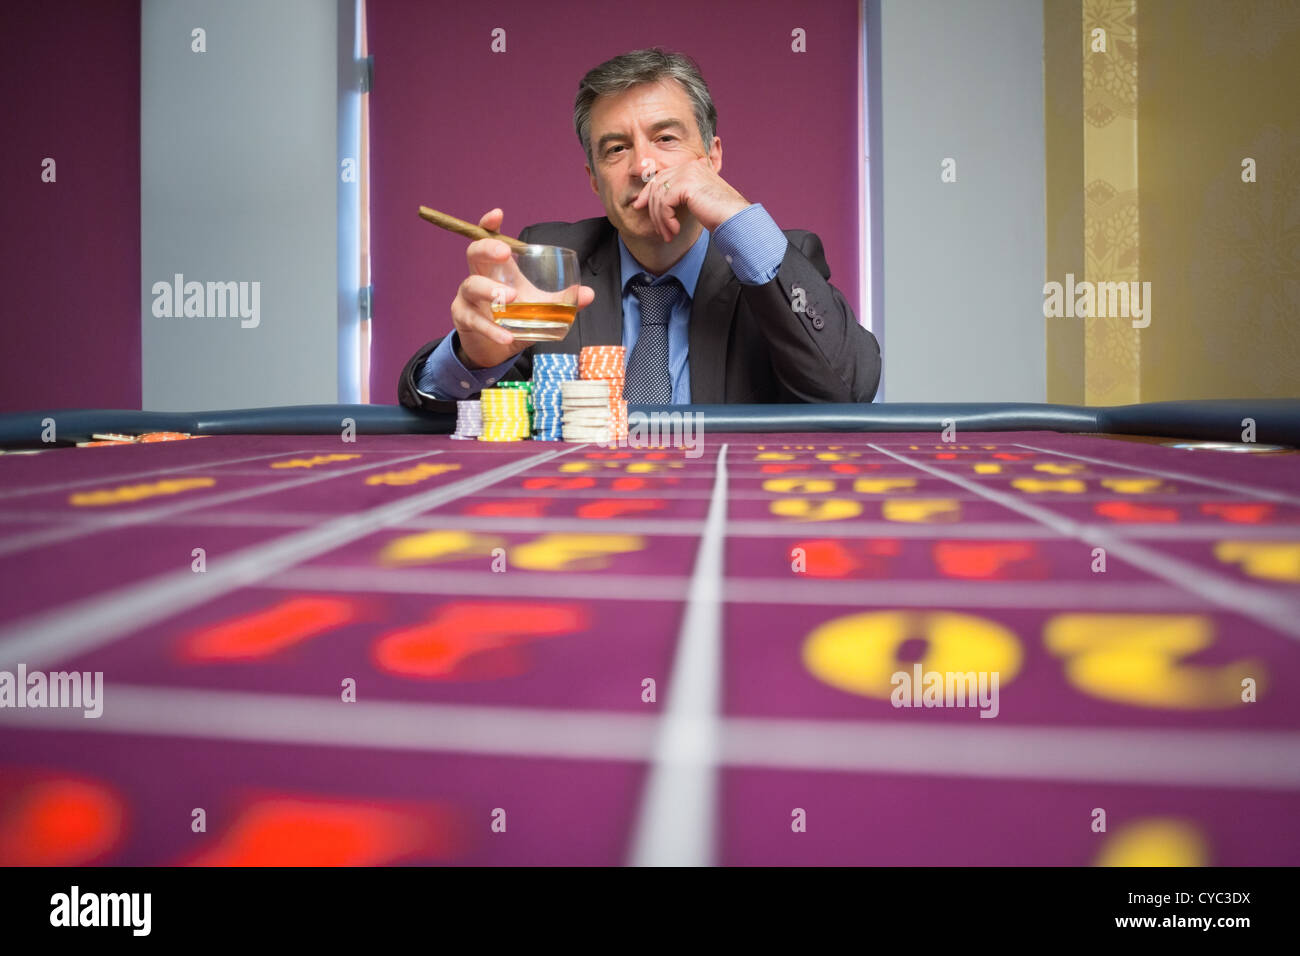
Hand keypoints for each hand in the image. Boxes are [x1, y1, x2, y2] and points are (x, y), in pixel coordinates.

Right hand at [449, 208, 595, 368]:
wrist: (494, 348)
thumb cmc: (514, 318)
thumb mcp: (539, 306)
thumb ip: (562, 299)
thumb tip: (588, 294)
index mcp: (498, 268)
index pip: (489, 239)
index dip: (490, 225)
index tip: (498, 214)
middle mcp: (479, 276)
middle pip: (474, 253)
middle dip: (487, 248)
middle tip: (505, 253)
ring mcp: (468, 298)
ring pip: (471, 286)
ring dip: (490, 290)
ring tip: (510, 297)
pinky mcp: (464, 319)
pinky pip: (475, 321)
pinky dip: (492, 329)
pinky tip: (507, 336)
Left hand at [630, 155, 749, 242]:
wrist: (735, 218)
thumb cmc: (720, 213)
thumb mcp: (696, 200)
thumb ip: (679, 194)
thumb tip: (653, 198)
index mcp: (692, 165)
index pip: (661, 176)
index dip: (648, 192)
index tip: (639, 206)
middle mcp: (689, 165)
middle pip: (657, 185)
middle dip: (652, 209)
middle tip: (658, 230)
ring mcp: (688, 173)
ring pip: (659, 196)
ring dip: (660, 220)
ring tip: (668, 235)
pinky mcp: (686, 185)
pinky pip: (664, 203)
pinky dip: (666, 220)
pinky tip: (674, 231)